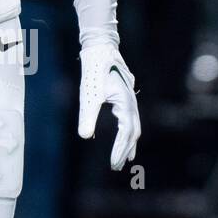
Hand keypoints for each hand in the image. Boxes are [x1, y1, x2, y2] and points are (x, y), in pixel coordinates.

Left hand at [78, 43, 140, 170]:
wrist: (101, 50)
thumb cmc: (94, 72)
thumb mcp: (89, 95)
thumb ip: (87, 116)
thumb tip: (84, 136)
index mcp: (126, 105)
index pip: (126, 134)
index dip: (120, 150)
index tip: (113, 163)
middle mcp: (131, 105)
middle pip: (133, 133)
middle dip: (125, 151)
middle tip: (116, 167)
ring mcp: (130, 102)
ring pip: (133, 128)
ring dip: (129, 144)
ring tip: (124, 159)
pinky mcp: (125, 99)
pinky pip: (130, 121)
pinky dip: (128, 133)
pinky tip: (123, 139)